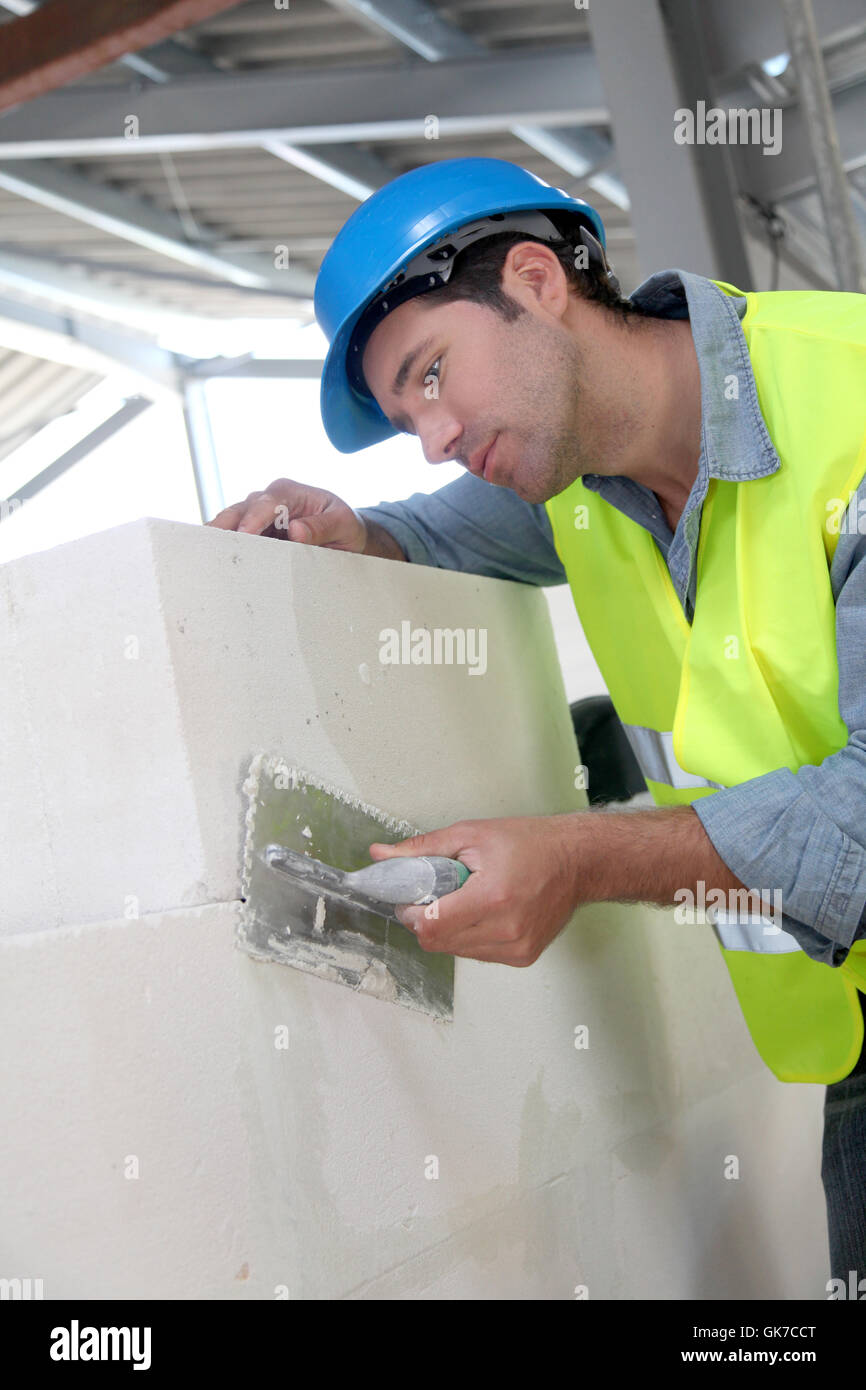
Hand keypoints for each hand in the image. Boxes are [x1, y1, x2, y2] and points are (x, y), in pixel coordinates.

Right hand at [206, 477, 366, 550]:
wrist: (343, 533)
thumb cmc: (344, 525)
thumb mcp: (342, 524)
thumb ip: (321, 527)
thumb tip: (295, 531)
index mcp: (289, 491)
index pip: (265, 503)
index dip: (252, 519)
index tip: (244, 535)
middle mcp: (268, 499)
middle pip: (239, 511)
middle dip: (224, 528)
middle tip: (210, 547)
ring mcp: (257, 515)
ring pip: (231, 524)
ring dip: (220, 540)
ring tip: (207, 559)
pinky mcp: (254, 532)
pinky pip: (236, 538)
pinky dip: (226, 549)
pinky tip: (216, 563)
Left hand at [368, 815, 581, 964]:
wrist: (577, 861)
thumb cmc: (530, 843)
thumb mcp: (471, 835)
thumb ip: (423, 849)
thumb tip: (382, 856)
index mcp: (493, 898)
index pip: (431, 926)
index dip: (411, 912)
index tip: (411, 897)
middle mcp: (507, 930)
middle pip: (438, 943)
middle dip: (427, 919)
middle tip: (438, 894)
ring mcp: (516, 948)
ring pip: (456, 952)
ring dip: (449, 929)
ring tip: (467, 900)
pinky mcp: (523, 957)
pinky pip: (477, 955)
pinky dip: (470, 936)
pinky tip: (485, 912)